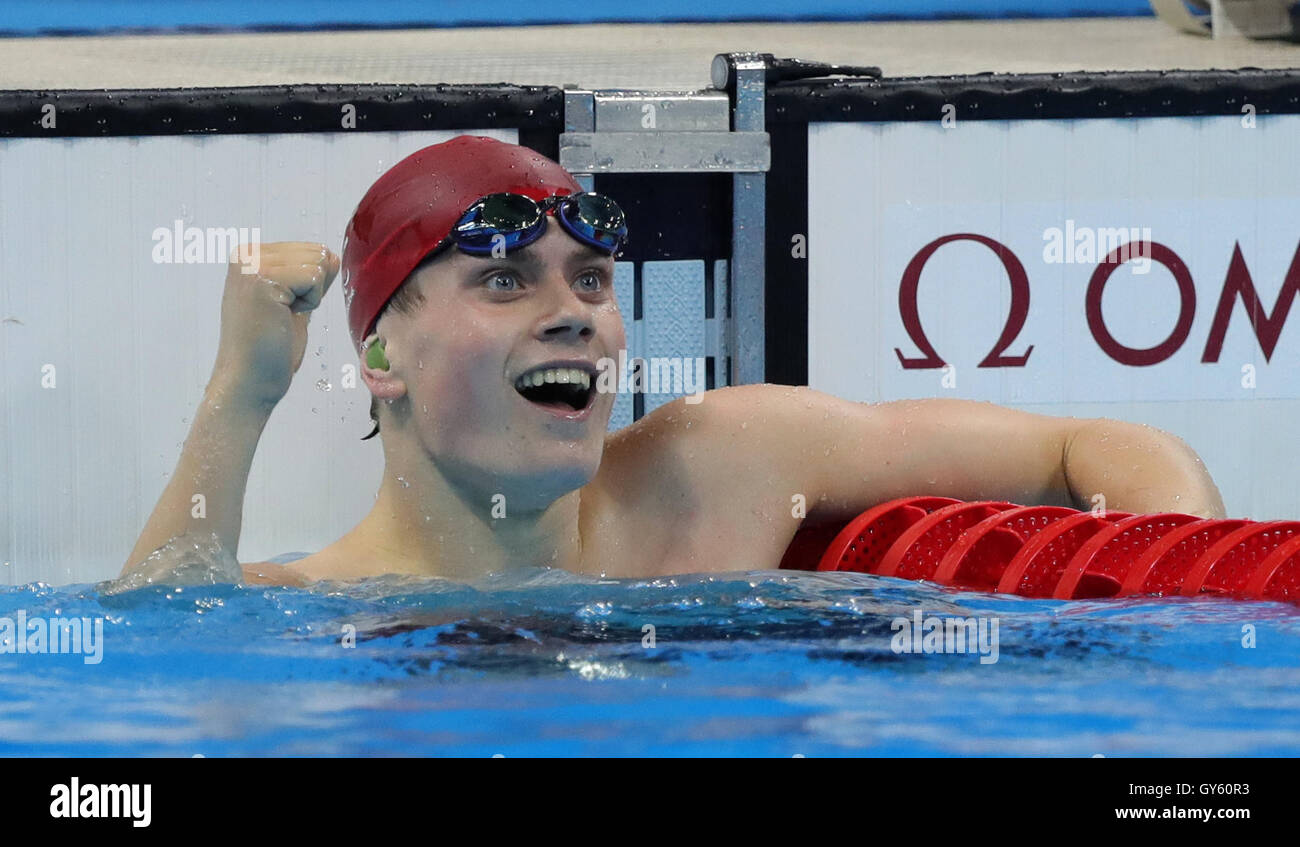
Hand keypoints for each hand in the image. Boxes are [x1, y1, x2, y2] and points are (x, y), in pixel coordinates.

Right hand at [210, 242, 338, 408]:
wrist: (250, 380)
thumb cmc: (270, 349)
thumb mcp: (293, 302)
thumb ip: (308, 276)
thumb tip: (331, 255)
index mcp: (250, 256)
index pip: (311, 250)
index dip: (311, 287)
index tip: (282, 310)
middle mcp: (246, 254)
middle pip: (317, 252)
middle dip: (312, 289)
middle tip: (281, 316)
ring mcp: (251, 264)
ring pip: (317, 263)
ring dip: (310, 297)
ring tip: (280, 317)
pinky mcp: (261, 278)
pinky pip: (313, 277)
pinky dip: (309, 303)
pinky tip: (282, 318)